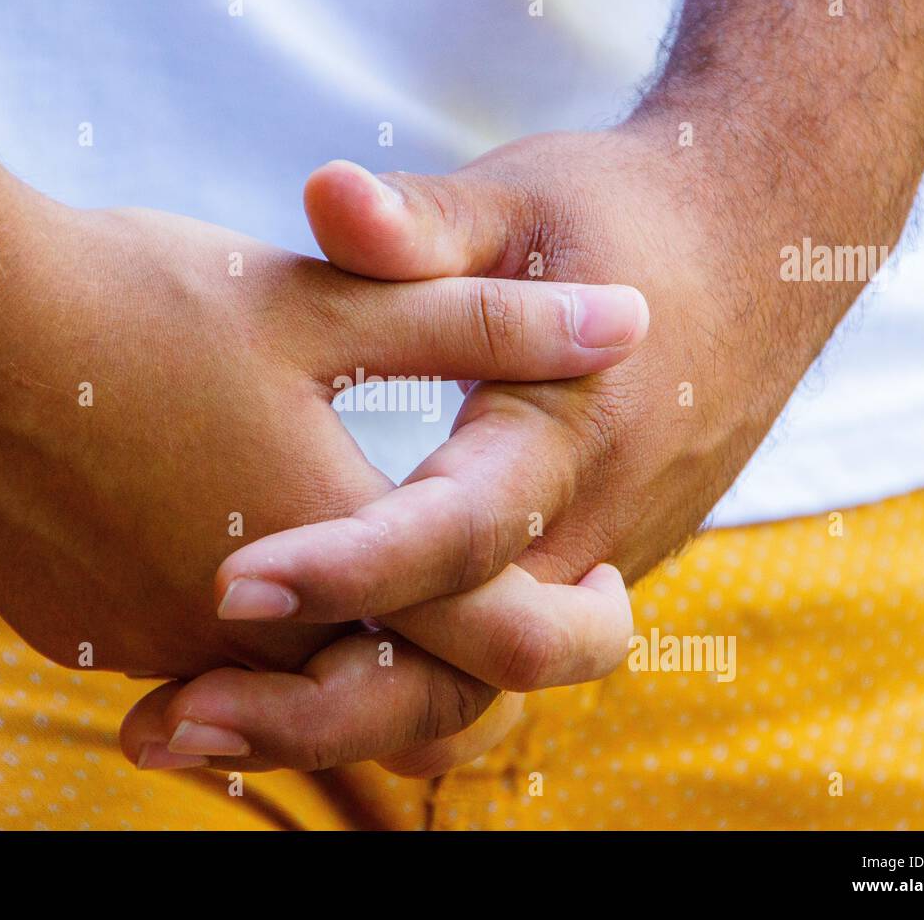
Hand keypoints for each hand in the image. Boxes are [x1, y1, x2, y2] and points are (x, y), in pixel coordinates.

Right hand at [0, 156, 645, 770]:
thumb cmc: (141, 301)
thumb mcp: (326, 305)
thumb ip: (486, 329)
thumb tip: (630, 324)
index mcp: (331, 551)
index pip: (497, 642)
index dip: (575, 630)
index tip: (611, 598)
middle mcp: (246, 634)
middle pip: (401, 691)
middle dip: (469, 651)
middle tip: (504, 593)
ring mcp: (154, 647)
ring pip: (294, 680)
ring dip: (351, 638)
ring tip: (379, 562)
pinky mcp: (84, 636)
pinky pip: (199, 658)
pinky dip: (248, 625)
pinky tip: (240, 541)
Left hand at [117, 113, 871, 771]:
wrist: (752, 263)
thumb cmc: (622, 222)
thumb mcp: (523, 207)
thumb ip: (426, 222)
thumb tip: (324, 192)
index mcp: (565, 439)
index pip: (456, 536)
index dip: (346, 567)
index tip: (227, 583)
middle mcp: (580, 538)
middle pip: (461, 680)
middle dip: (316, 713)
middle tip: (171, 724)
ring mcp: (577, 576)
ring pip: (460, 704)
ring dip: (326, 728)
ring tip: (184, 730)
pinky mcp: (559, 585)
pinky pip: (468, 678)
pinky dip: (373, 698)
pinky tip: (268, 693)